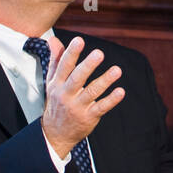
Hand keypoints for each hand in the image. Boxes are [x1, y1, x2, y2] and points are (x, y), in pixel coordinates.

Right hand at [42, 35, 124, 158]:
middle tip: (99, 53)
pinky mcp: (89, 117)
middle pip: (77, 78)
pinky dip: (111, 100)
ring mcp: (78, 106)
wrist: (55, 133)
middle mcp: (66, 94)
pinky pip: (101, 107)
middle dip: (88, 66)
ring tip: (117, 70)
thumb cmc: (56, 102)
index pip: (63, 66)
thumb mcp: (52, 82)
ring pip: (92, 92)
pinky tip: (120, 91)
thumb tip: (52, 39)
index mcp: (57, 84)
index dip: (71, 53)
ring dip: (105, 81)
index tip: (79, 40)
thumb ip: (55, 60)